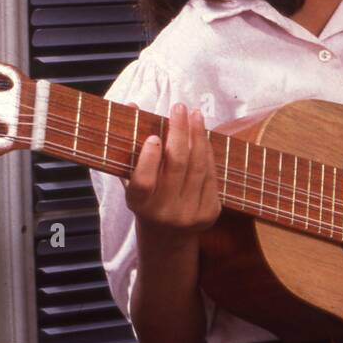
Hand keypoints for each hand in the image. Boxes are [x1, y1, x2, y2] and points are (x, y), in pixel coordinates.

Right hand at [125, 102, 221, 239]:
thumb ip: (131, 145)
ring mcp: (188, 215)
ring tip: (195, 115)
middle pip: (176, 166)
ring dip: (198, 136)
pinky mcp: (209, 214)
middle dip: (179, 132)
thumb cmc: (147, 198)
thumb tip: (131, 105)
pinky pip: (211, 176)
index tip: (153, 136)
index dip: (148, 159)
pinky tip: (203, 136)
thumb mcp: (133, 178)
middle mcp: (163, 213)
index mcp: (139, 205)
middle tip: (179, 107)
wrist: (167, 237)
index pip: (142, 182)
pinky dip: (208, 153)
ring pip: (197, 168)